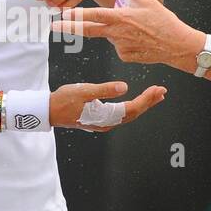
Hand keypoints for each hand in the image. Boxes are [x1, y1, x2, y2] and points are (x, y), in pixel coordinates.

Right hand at [49, 79, 166, 131]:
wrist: (48, 111)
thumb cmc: (63, 100)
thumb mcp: (84, 91)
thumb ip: (105, 89)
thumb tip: (125, 87)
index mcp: (104, 116)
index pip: (132, 109)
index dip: (146, 100)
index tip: (157, 89)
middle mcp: (106, 123)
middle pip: (133, 114)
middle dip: (149, 102)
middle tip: (162, 91)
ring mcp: (103, 122)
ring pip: (128, 115)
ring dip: (142, 104)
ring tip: (154, 95)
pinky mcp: (100, 119)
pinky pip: (121, 114)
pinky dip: (132, 106)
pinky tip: (137, 100)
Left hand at [54, 0, 201, 68]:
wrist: (177, 45)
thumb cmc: (164, 22)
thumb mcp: (148, 0)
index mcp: (122, 18)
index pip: (94, 16)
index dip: (77, 16)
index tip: (63, 15)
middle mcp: (118, 33)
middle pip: (89, 31)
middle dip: (70, 29)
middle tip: (54, 27)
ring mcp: (121, 47)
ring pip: (109, 36)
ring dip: (114, 31)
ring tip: (136, 29)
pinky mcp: (125, 57)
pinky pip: (118, 47)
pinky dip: (124, 41)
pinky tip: (139, 39)